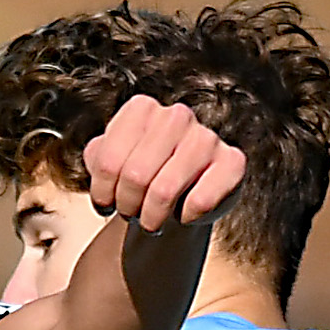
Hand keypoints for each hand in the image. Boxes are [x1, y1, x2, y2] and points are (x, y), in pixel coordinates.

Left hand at [83, 95, 245, 234]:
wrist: (177, 201)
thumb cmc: (140, 180)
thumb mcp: (108, 166)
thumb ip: (96, 156)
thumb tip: (98, 156)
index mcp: (141, 109)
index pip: (107, 162)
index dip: (101, 195)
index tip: (106, 205)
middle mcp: (177, 115)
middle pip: (134, 176)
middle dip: (127, 208)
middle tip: (132, 215)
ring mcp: (207, 136)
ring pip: (164, 191)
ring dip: (152, 218)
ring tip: (151, 221)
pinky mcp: (233, 162)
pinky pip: (200, 202)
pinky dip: (186, 219)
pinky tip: (184, 215)